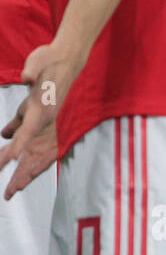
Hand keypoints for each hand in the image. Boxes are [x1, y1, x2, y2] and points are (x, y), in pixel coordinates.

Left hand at [0, 42, 85, 195]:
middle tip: (8, 193)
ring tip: (12, 190)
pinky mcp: (42, 123)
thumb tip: (28, 78)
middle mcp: (46, 123)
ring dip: (23, 173)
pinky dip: (26, 160)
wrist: (67, 61)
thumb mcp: (40, 62)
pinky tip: (17, 168)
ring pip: (34, 155)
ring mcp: (46, 126)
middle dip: (20, 174)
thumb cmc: (51, 61)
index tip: (9, 161)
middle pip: (32, 153)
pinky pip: (33, 146)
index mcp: (42, 111)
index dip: (19, 147)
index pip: (29, 132)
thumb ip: (33, 72)